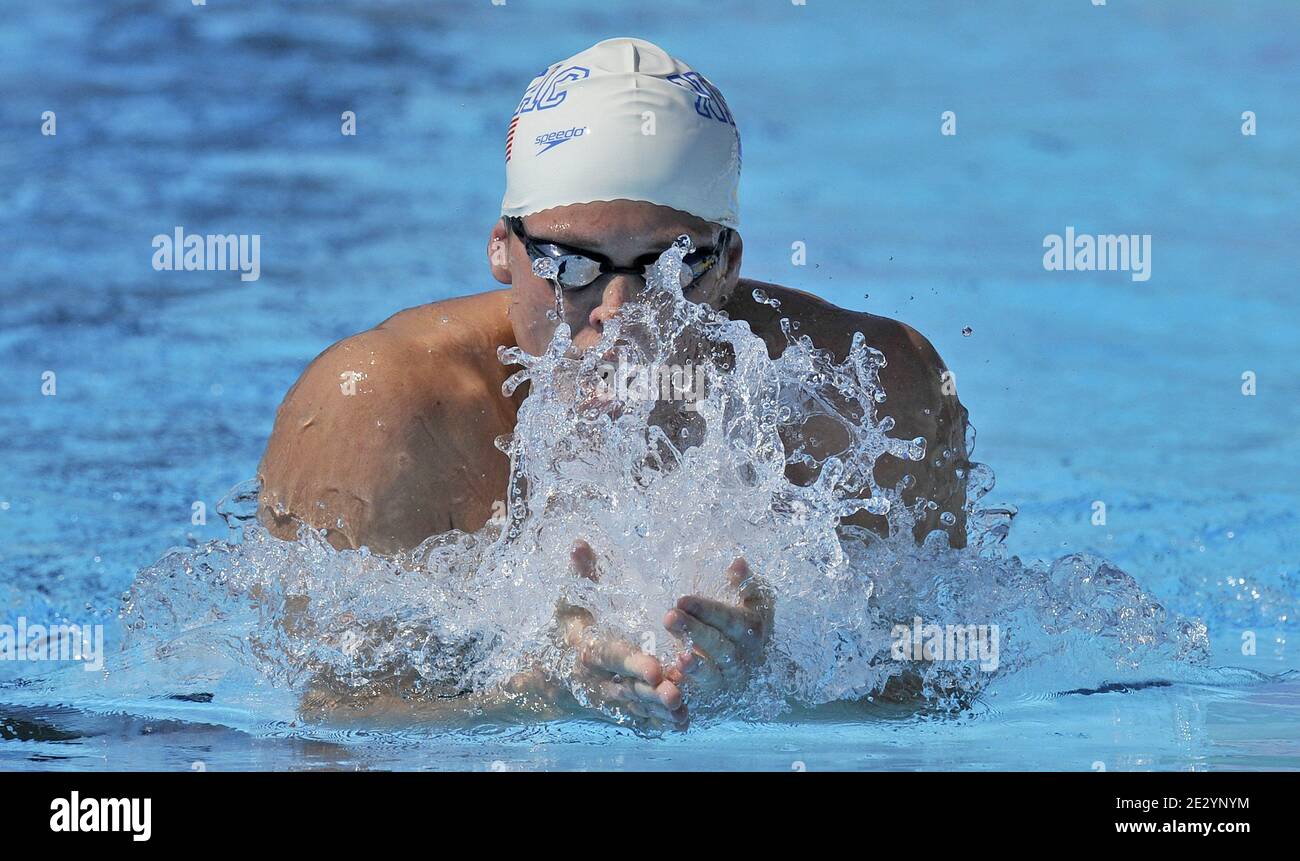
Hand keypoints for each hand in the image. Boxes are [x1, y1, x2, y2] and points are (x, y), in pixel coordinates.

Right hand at [554, 540, 687, 730]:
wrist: (550, 676)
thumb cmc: (570, 628)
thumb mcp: (571, 600)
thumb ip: (581, 575)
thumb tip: (580, 543)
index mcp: (589, 649)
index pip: (612, 656)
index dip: (633, 663)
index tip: (656, 669)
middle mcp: (598, 678)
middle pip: (627, 688)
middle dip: (652, 694)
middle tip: (677, 694)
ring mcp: (609, 698)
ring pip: (636, 708)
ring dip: (659, 711)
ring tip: (683, 709)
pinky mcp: (618, 710)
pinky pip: (639, 720)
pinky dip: (658, 722)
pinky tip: (682, 721)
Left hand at [664, 558, 772, 696]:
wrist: (753, 670)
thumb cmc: (746, 626)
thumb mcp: (753, 603)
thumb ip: (746, 584)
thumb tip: (737, 562)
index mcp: (754, 632)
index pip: (732, 621)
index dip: (708, 611)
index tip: (682, 599)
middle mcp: (745, 660)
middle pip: (722, 648)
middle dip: (696, 632)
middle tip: (669, 617)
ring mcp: (730, 683)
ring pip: (714, 677)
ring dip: (696, 668)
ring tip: (679, 657)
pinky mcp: (714, 701)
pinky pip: (700, 699)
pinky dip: (687, 692)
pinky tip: (671, 682)